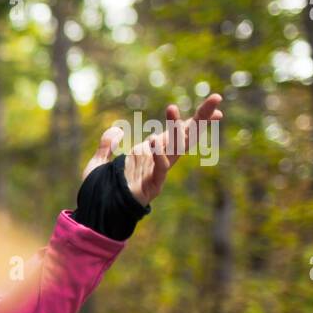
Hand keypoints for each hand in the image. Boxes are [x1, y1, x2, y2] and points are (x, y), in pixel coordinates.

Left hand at [82, 93, 223, 205]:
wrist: (96, 214)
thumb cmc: (100, 191)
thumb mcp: (99, 163)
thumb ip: (107, 146)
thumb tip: (117, 130)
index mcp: (151, 152)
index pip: (178, 131)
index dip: (194, 118)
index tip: (215, 102)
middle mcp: (158, 160)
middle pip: (185, 136)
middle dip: (201, 118)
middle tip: (216, 97)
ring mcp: (156, 173)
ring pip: (175, 150)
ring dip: (176, 131)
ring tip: (173, 109)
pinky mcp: (151, 187)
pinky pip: (159, 170)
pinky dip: (158, 157)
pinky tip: (154, 142)